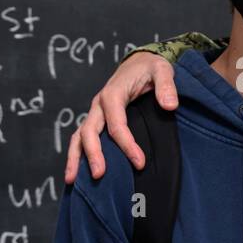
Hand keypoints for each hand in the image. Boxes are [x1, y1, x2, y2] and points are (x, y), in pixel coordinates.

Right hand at [64, 54, 177, 181]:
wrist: (139, 62)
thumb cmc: (151, 68)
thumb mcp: (162, 70)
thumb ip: (166, 86)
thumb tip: (169, 105)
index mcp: (113, 94)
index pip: (117, 124)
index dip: (127, 145)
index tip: (140, 163)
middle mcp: (99, 104)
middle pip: (90, 131)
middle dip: (93, 153)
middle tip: (100, 175)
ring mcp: (95, 113)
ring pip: (79, 136)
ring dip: (75, 158)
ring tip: (72, 180)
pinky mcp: (97, 119)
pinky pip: (82, 138)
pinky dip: (77, 155)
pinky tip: (77, 174)